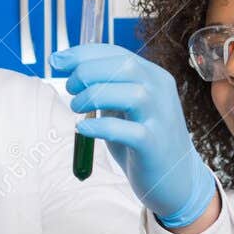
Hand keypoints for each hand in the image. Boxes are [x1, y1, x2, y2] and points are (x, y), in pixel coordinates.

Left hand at [51, 43, 217, 228]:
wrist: (177, 180)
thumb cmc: (143, 140)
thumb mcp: (125, 106)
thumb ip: (106, 87)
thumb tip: (67, 66)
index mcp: (153, 77)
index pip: (118, 53)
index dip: (83, 54)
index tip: (56, 60)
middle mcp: (161, 92)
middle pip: (125, 66)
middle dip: (88, 72)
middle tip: (70, 89)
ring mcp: (161, 118)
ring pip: (132, 94)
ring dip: (94, 96)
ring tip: (77, 108)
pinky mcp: (154, 146)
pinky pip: (129, 131)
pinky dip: (100, 126)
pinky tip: (84, 128)